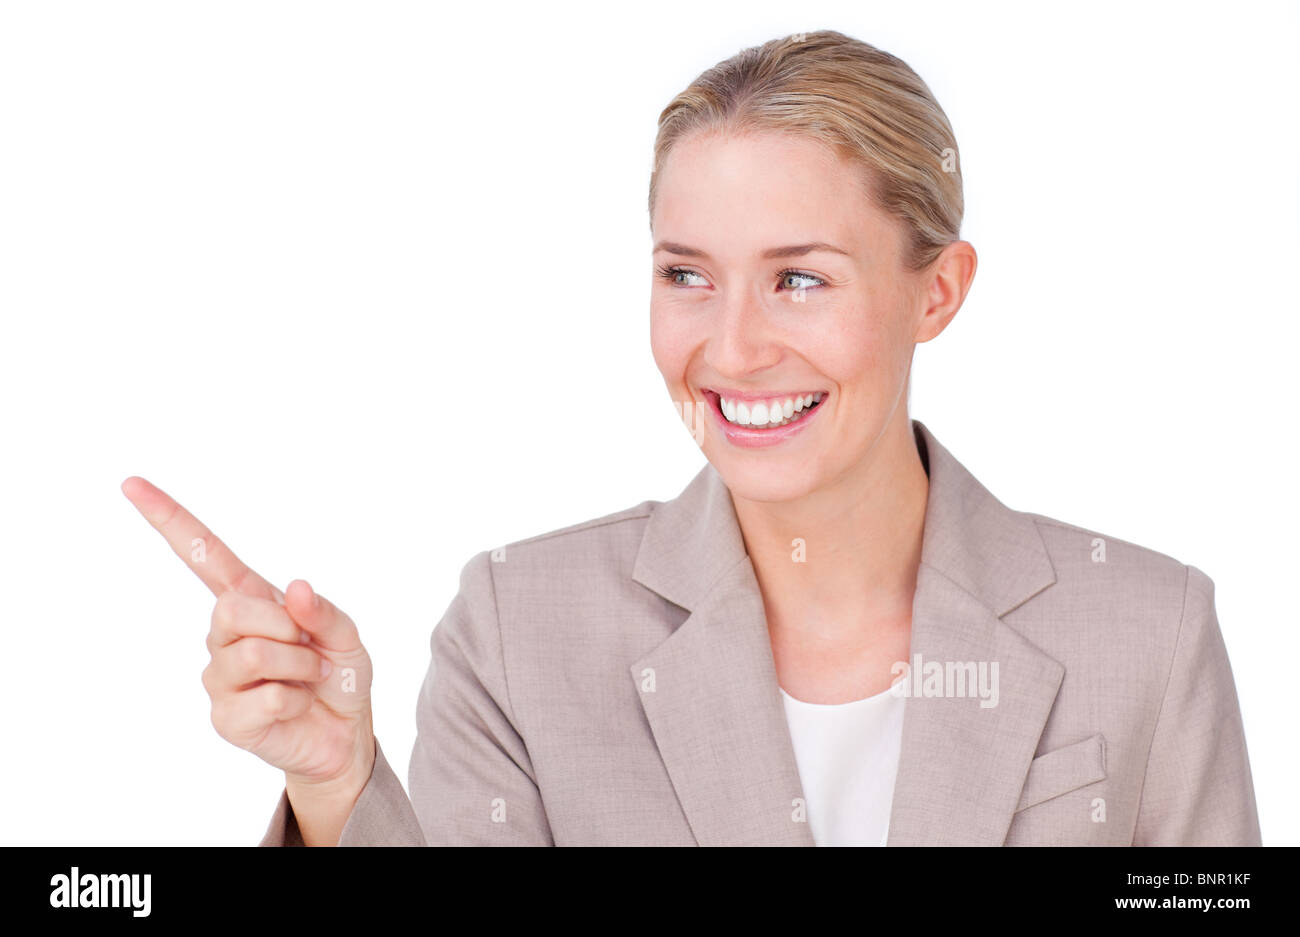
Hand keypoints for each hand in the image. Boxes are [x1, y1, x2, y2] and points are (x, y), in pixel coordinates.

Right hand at [121, 477, 375, 794]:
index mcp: (252, 600)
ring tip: (310, 679)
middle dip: (285, 627)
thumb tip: (296, 590)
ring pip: (252, 654)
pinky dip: (297, 699)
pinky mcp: (226, 717)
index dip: (171, 520)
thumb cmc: (337, 675)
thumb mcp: (346, 635)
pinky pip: (265, 698)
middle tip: (310, 648)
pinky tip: (297, 706)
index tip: (132, 484)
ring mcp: (221, 677)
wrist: (344, 733)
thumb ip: (324, 612)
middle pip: (231, 610)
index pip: (205, 555)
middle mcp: (225, 634)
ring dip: (300, 666)